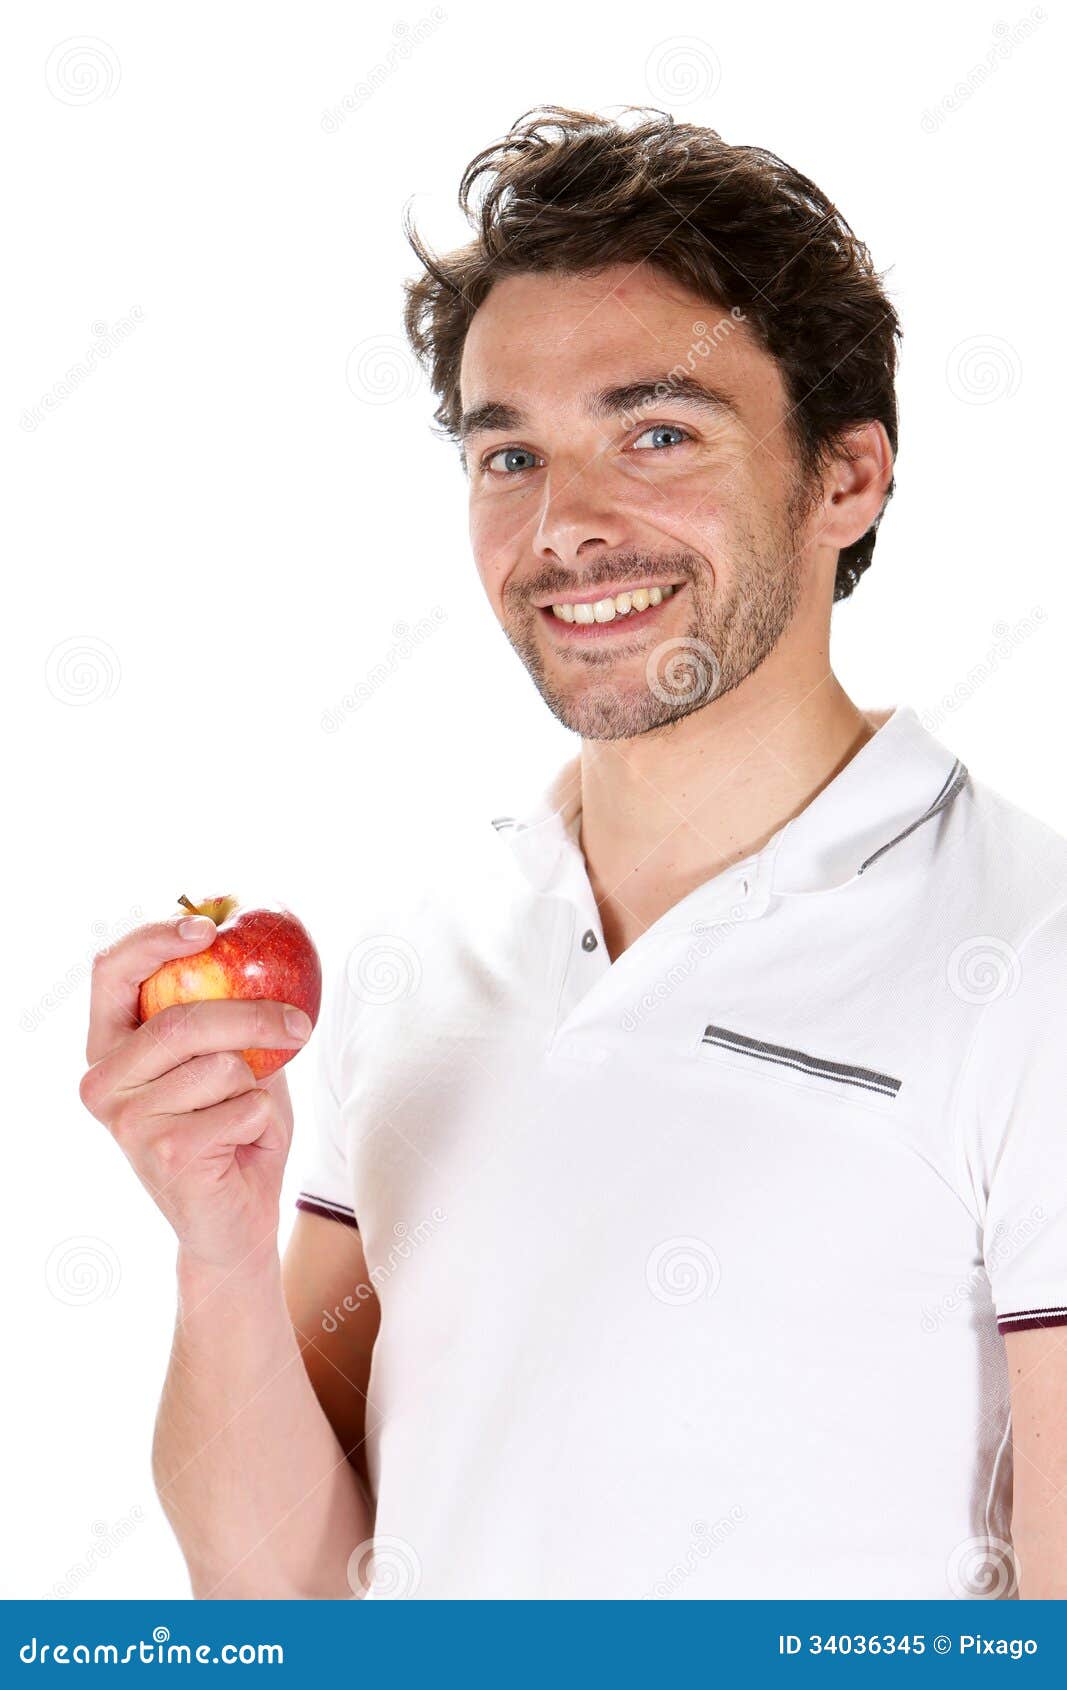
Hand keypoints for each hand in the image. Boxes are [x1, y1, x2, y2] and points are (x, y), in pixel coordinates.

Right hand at [79, 914, 311, 1279]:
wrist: (234, 1221)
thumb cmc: (233, 1130)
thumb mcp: (232, 1061)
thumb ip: (230, 1014)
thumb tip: (269, 953)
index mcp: (109, 1047)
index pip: (111, 972)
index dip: (154, 940)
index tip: (208, 930)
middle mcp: (103, 1082)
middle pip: (182, 1021)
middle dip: (253, 1016)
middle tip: (299, 1023)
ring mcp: (128, 1121)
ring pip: (223, 1066)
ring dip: (258, 1086)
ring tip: (244, 1116)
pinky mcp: (164, 1153)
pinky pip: (244, 1107)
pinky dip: (263, 1122)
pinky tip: (241, 1147)